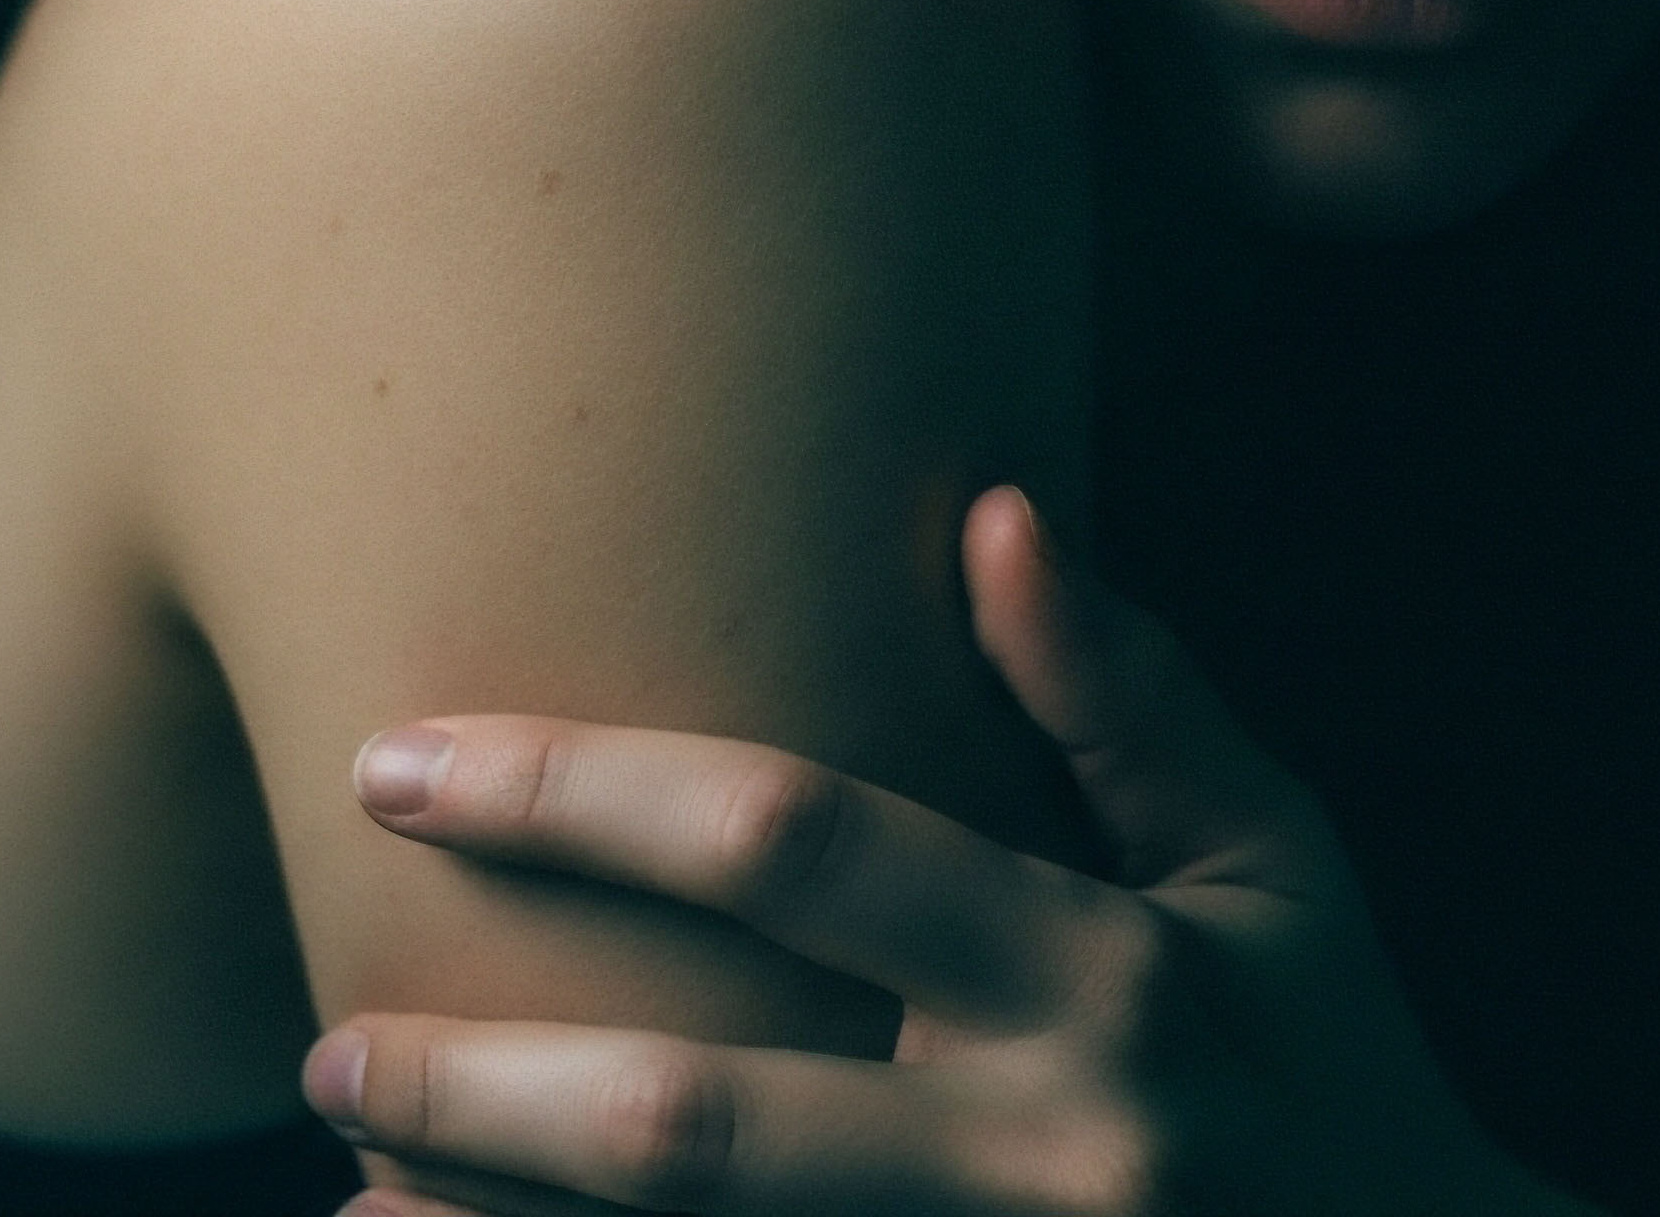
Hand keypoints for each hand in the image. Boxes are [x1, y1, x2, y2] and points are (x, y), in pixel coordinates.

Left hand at [297, 486, 1598, 1216]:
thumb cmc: (1336, 1055)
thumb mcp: (1279, 864)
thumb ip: (1132, 699)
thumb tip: (990, 510)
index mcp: (1103, 977)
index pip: (799, 847)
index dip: (581, 793)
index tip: (398, 762)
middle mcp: (1039, 1154)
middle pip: (698, 1122)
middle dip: (480, 1085)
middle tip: (324, 1040)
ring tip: (347, 1183)